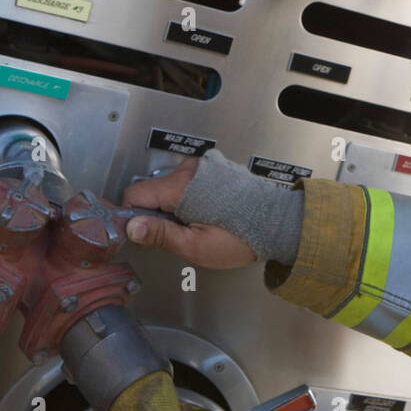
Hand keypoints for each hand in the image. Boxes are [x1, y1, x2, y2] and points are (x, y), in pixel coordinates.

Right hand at [121, 159, 256, 268]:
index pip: (134, 193)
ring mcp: (204, 165)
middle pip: (152, 188)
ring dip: (176, 205)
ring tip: (200, 222)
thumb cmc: (241, 237)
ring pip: (170, 185)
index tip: (147, 232)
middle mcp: (191, 168)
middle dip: (159, 212)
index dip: (134, 216)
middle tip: (183, 231)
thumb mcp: (197, 246)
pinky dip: (192, 195)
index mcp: (182, 185)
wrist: (278, 223)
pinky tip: (210, 211)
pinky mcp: (215, 167)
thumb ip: (160, 235)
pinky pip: (189, 180)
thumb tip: (131, 227)